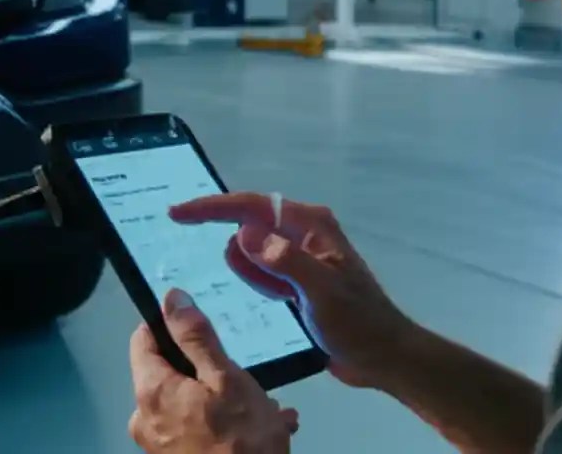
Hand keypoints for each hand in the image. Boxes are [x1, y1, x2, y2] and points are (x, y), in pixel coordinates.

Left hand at [128, 288, 300, 453]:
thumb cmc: (241, 440)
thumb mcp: (225, 378)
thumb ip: (196, 336)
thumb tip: (170, 298)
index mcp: (151, 391)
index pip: (143, 339)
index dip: (170, 326)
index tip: (202, 329)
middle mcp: (144, 418)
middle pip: (171, 372)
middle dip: (210, 369)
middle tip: (247, 379)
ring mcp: (159, 445)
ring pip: (191, 402)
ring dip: (227, 399)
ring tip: (266, 408)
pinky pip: (198, 429)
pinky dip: (226, 424)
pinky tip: (263, 429)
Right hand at [170, 193, 415, 390]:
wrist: (383, 355)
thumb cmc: (357, 322)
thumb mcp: (321, 291)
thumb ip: (285, 261)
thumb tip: (245, 234)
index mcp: (312, 226)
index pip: (254, 206)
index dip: (214, 207)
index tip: (178, 213)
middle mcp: (304, 234)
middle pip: (250, 221)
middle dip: (221, 228)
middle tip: (187, 238)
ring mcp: (300, 258)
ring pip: (254, 248)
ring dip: (241, 260)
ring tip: (248, 279)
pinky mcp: (297, 281)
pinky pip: (263, 270)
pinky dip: (250, 275)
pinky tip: (249, 284)